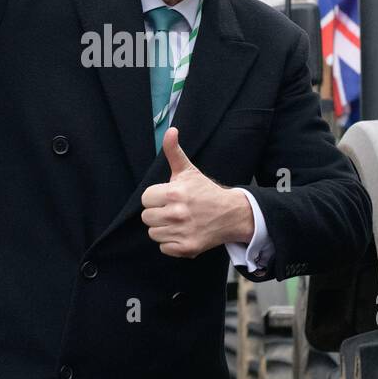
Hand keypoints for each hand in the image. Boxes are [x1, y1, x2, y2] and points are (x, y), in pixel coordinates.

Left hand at [140, 126, 255, 257]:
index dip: (156, 198)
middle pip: (147, 217)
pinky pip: (164, 247)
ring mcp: (182, 232)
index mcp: (175, 192)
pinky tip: (183, 233)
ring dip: (163, 228)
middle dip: (158, 213)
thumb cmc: (205, 191)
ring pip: (153, 233)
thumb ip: (174, 151)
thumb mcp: (189, 170)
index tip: (168, 197)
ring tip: (178, 221)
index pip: (146, 199)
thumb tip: (171, 130)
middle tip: (173, 209)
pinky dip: (171, 243)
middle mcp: (177, 213)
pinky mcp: (187, 248)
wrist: (231, 214)